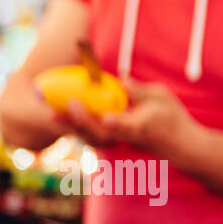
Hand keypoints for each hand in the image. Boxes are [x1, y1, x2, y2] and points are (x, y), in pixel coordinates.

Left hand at [59, 79, 193, 155]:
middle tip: (62, 106)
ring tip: (50, 113)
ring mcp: (113, 142)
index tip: (102, 116)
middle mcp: (122, 137)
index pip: (120, 126)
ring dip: (69, 126)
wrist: (172, 143)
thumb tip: (122, 80)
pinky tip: (57, 116)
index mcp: (137, 127)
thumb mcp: (160, 97)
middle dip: (78, 122)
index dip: (112, 122)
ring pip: (87, 136)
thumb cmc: (170, 117)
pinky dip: (72, 127)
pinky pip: (86, 134)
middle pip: (95, 133)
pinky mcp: (107, 141)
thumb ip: (139, 92)